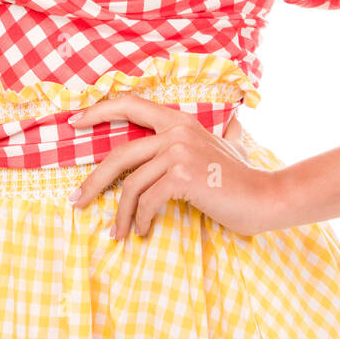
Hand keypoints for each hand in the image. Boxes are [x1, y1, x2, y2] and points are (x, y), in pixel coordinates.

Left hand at [68, 93, 283, 238]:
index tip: (74, 123)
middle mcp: (176, 131)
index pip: (130, 104)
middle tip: (76, 202)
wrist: (265, 198)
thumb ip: (207, 138)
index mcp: (179, 121)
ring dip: (121, 215)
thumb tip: (214, 130)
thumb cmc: (240, 179)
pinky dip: (141, 220)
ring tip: (120, 233)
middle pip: (119, 155)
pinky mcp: (182, 176)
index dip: (98, 111)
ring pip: (131, 186)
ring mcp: (179, 152)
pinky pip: (147, 201)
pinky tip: (144, 232)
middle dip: (92, 182)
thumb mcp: (221, 147)